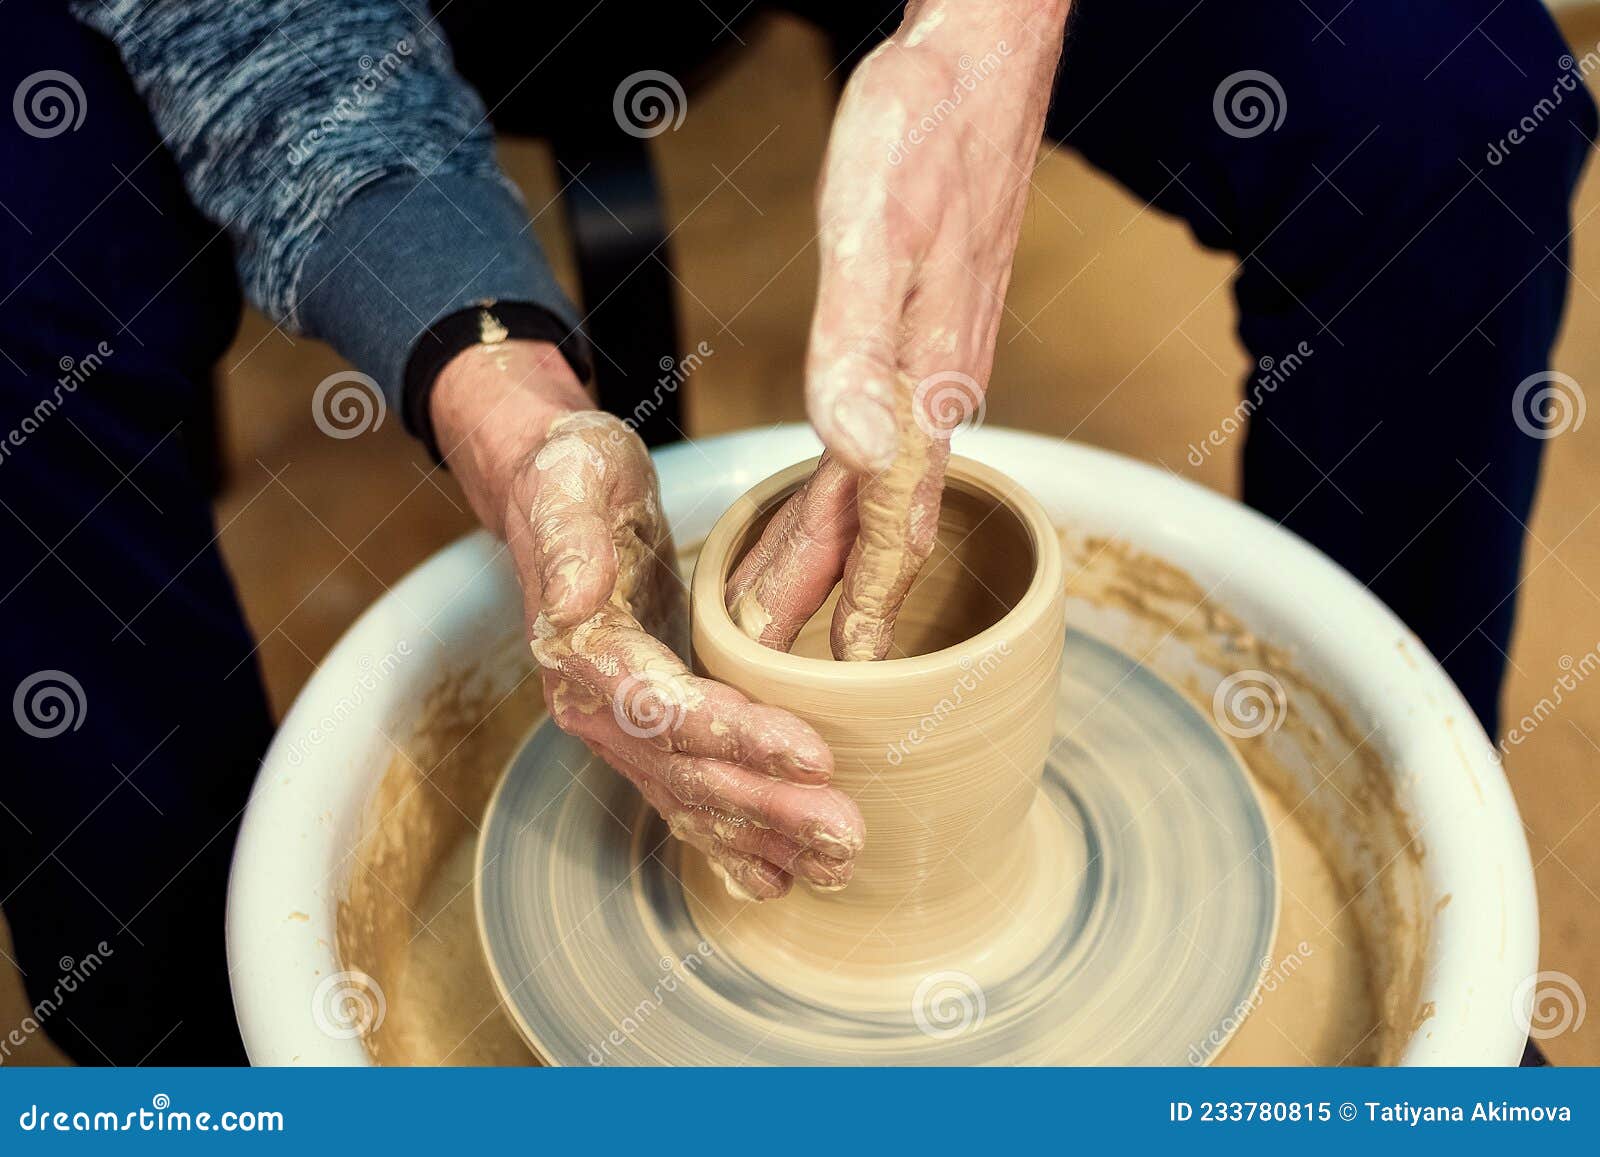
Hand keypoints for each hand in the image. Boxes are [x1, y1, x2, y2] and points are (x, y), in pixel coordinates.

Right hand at [432, 333, 863, 899]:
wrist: (551, 492)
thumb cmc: (569, 477)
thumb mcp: (569, 481)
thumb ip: (571, 540)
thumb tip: (574, 604)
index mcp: (580, 652)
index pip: (663, 709)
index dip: (736, 736)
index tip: (811, 754)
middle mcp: (595, 707)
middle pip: (688, 771)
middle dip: (769, 806)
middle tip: (846, 833)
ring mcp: (621, 727)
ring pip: (694, 796)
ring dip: (765, 835)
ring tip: (837, 864)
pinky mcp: (648, 730)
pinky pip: (688, 796)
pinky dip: (734, 840)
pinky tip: (781, 875)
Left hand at [729, 1, 1068, 659]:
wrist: (978, 61)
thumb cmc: (925, 134)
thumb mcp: (876, 235)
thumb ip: (859, 349)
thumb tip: (857, 454)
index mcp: (924, 385)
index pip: (886, 525)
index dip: (854, 602)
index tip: (833, 679)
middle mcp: (935, 392)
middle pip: (880, 525)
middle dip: (834, 600)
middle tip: (786, 667)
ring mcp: (936, 367)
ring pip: (882, 489)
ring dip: (840, 552)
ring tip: (799, 603)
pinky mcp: (927, 336)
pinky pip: (886, 440)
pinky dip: (853, 489)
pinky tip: (842, 491)